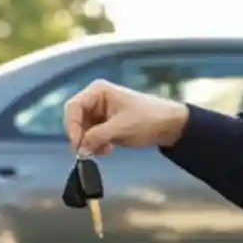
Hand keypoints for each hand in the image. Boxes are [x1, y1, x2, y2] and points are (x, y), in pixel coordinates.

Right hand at [63, 79, 189, 156]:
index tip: (78, 144)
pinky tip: (109, 149)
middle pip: (76, 120)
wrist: (170, 125)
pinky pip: (92, 136)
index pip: (73, 107)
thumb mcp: (121, 128)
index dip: (72, 126)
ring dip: (91, 143)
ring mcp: (100, 112)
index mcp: (98, 91)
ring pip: (83, 131)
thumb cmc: (149, 118)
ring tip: (106, 149)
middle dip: (83, 137)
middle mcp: (96, 99)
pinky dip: (97, 145)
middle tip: (89, 152)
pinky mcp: (105, 124)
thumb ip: (97, 137)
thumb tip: (80, 148)